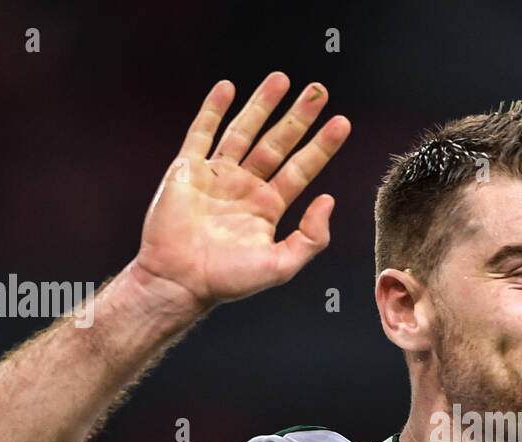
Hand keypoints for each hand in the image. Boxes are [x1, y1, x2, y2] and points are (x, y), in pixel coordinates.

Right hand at [133, 72, 350, 314]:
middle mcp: (245, 187)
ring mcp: (216, 176)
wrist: (180, 281)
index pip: (302, 168)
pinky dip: (213, 109)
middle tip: (319, 91)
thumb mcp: (281, 265)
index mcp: (268, 207)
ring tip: (282, 79)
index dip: (322, 145)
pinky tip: (227, 88)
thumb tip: (328, 200)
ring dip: (262, 104)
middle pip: (277, 143)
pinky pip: (201, 133)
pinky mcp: (187, 170)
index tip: (341, 122)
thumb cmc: (228, 280)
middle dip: (298, 117)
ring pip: (243, 131)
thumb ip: (311, 237)